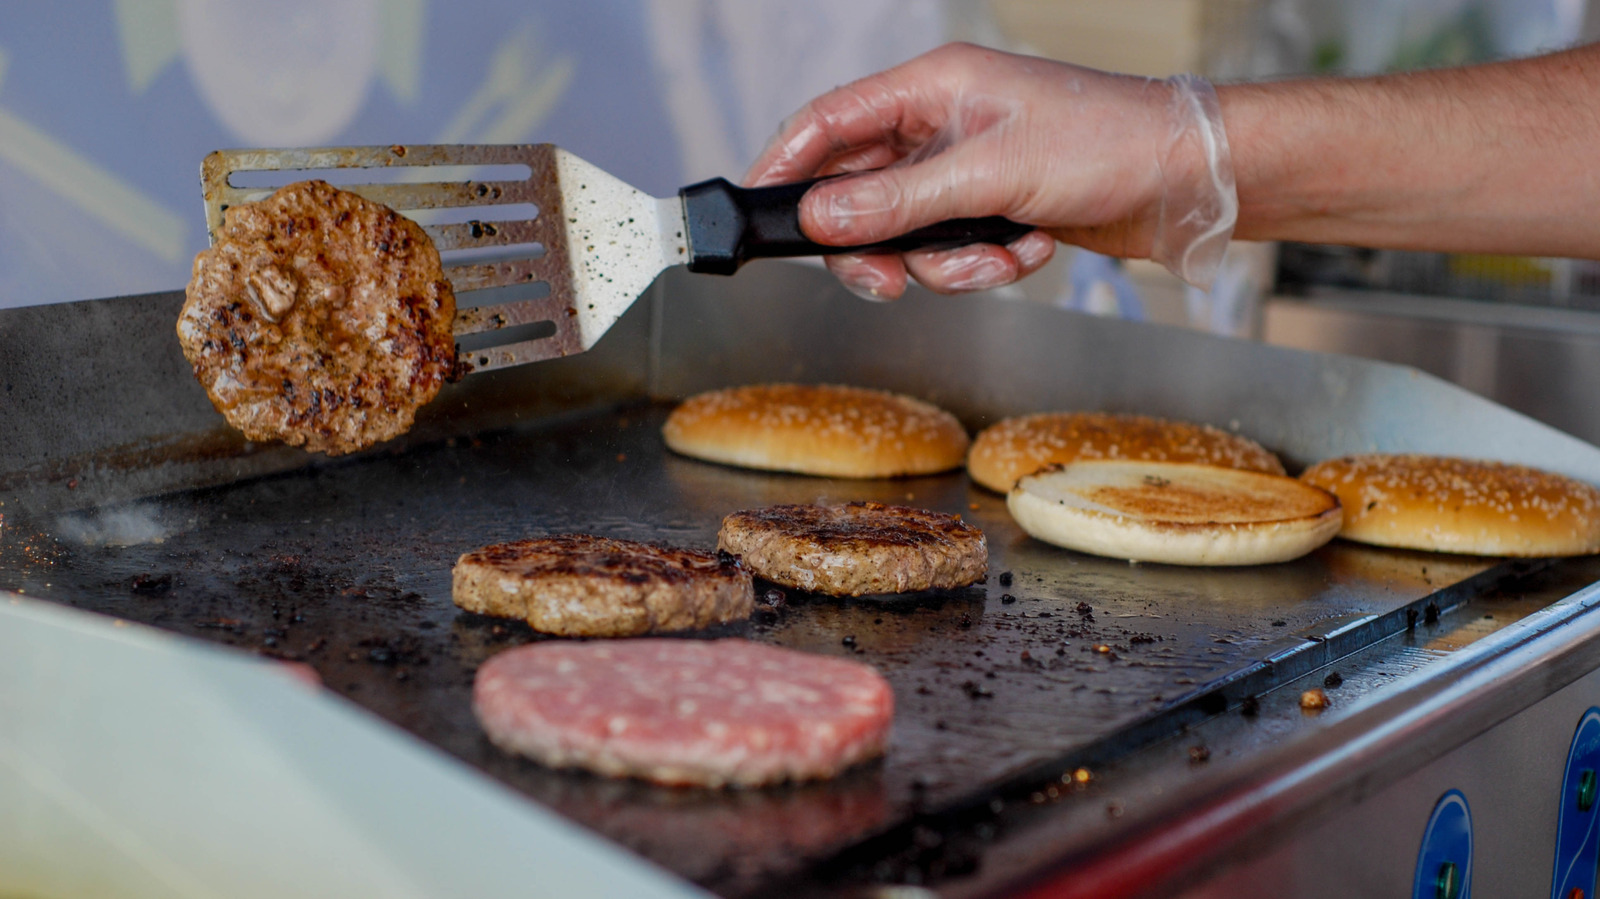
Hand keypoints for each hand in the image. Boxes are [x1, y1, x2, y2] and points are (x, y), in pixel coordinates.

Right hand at [744, 42, 1233, 298]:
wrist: (1185, 181)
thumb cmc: (1107, 143)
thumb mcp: (991, 173)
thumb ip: (898, 201)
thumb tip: (820, 218)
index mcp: (932, 88)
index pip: (829, 123)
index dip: (784, 166)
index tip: (754, 210)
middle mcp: (940, 127)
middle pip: (859, 195)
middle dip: (875, 246)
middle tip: (887, 281)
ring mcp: (963, 171)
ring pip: (906, 237)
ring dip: (947, 264)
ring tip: (999, 255)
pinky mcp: (989, 210)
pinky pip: (952, 253)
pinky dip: (985, 264)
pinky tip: (1029, 248)